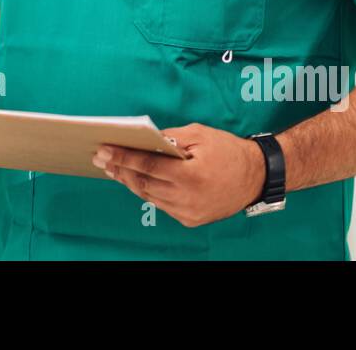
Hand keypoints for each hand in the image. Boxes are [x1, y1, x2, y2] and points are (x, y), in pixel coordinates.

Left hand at [93, 123, 264, 226]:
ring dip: (128, 182)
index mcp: (190, 175)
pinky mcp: (190, 220)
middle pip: (143, 184)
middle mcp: (187, 198)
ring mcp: (188, 212)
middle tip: (100, 159)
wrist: (256, 177)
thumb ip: (169, 138)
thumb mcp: (199, 134)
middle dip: (119, 169)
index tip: (104, 150)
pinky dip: (146, 192)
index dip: (123, 157)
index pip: (147, 166)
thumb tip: (143, 140)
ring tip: (113, 169)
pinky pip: (161, 205)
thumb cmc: (227, 150)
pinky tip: (135, 181)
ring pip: (149, 196)